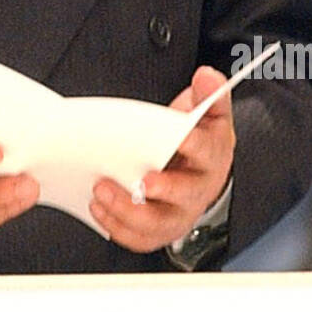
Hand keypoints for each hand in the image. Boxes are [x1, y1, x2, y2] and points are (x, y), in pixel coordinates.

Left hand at [89, 66, 234, 252]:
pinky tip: (98, 207)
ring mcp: (178, 213)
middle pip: (184, 195)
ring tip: (102, 190)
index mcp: (212, 157)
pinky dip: (116, 226)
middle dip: (162, 189)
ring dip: (128, 210)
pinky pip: (138, 237)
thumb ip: (209, 92)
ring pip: (157, 223)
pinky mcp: (158, 230)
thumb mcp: (209, 113)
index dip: (193, 145)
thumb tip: (207, 75)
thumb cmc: (200, 140)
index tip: (179, 138)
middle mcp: (198, 191)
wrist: (200, 171)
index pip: (207, 151)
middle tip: (140, 181)